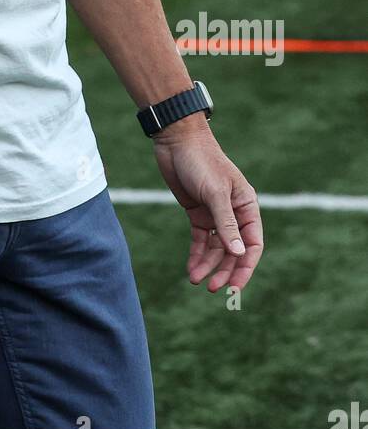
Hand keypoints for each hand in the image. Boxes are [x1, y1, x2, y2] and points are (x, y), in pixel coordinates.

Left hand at [152, 117, 262, 291]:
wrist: (176, 140)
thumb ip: (226, 224)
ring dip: (207, 265)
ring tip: (195, 280)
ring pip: (215, 247)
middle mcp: (233, 212)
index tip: (235, 287)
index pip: (252, 244)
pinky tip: (191, 268)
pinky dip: (197, 254)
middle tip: (212, 288)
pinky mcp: (197, 212)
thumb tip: (239, 254)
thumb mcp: (215, 193)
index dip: (245, 267)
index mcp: (246, 206)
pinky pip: (200, 239)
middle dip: (224, 270)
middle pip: (233, 250)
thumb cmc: (201, 161)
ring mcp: (215, 213)